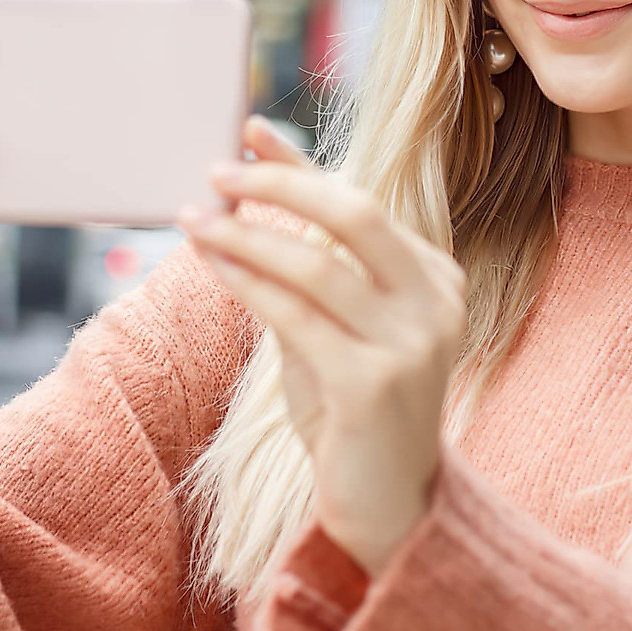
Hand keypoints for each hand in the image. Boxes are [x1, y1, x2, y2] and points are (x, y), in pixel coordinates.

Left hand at [176, 115, 468, 576]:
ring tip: (196, 218)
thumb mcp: (338, 326)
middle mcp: (435, 301)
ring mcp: (412, 343)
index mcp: (436, 276)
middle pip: (356, 214)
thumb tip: (251, 202)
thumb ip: (311, 269)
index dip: (303, 164)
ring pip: (317, 264)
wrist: (387, 502)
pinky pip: (295, 317)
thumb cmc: (355, 408)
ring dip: (247, 235)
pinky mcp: (374, 385)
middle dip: (281, 185)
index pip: (361, 202)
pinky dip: (246, 283)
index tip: (251, 129)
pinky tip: (213, 262)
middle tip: (218, 173)